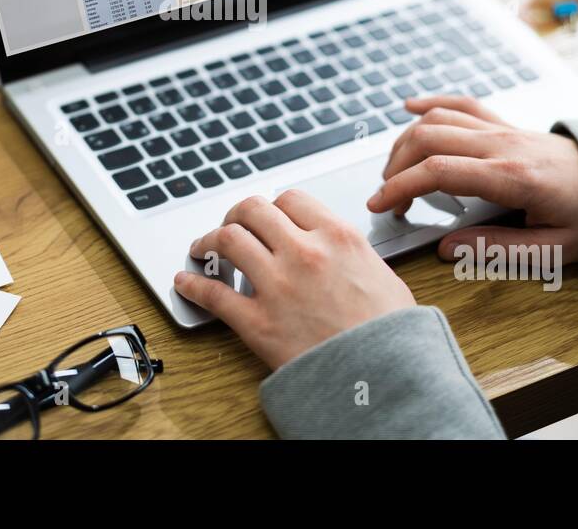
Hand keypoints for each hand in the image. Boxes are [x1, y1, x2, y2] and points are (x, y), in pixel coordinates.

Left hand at [174, 190, 414, 369]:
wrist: (386, 378)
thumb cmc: (392, 334)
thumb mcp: (383, 275)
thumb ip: (350, 253)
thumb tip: (333, 250)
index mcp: (337, 236)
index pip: (290, 199)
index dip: (274, 206)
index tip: (268, 216)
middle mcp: (304, 252)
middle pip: (252, 211)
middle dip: (236, 214)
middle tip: (230, 225)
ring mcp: (277, 286)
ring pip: (227, 241)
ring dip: (208, 240)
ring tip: (202, 248)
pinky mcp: (257, 323)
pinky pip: (213, 295)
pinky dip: (192, 285)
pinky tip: (185, 282)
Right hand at [366, 96, 577, 262]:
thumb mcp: (553, 250)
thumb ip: (498, 249)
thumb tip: (446, 248)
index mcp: (513, 177)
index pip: (440, 171)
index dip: (401, 186)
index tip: (380, 205)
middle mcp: (503, 145)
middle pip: (429, 138)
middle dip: (395, 166)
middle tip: (387, 199)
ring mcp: (503, 129)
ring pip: (439, 118)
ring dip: (406, 142)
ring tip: (395, 173)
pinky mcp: (505, 124)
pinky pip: (462, 104)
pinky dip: (431, 102)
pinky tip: (408, 108)